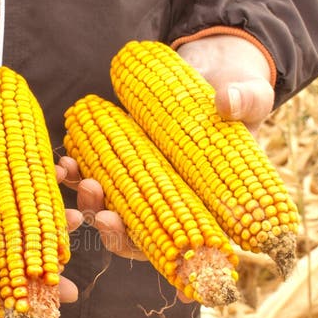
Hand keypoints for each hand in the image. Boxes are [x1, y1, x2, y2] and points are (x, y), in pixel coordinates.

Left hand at [57, 34, 274, 289]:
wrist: (215, 72)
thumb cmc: (240, 94)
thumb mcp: (251, 96)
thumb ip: (244, 101)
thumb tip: (226, 102)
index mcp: (205, 205)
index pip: (171, 243)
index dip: (140, 244)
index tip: (114, 224)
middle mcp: (170, 203)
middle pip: (133, 232)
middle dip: (108, 224)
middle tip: (96, 208)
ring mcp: (144, 184)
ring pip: (109, 207)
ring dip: (87, 200)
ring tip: (73, 175)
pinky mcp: (124, 161)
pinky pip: (96, 176)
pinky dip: (78, 174)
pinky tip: (66, 162)